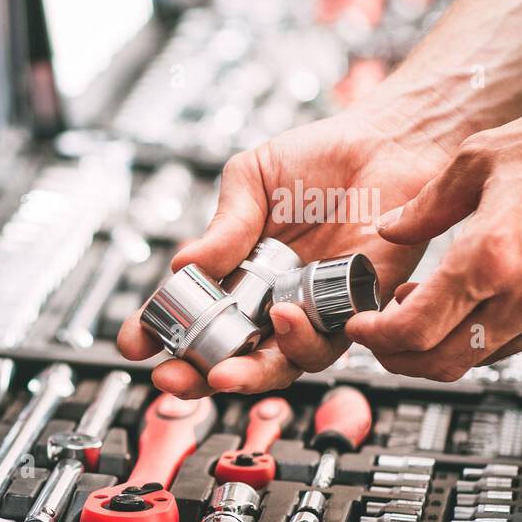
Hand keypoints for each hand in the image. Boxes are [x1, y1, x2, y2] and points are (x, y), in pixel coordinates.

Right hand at [117, 106, 455, 396]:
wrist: (387, 140)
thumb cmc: (320, 159)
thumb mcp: (251, 181)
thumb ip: (223, 225)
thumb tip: (184, 265)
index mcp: (235, 274)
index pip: (190, 316)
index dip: (157, 335)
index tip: (134, 344)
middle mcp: (269, 301)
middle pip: (227, 357)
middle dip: (194, 377)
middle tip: (170, 380)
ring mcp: (311, 310)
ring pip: (278, 364)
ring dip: (248, 374)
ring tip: (224, 367)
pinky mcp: (357, 310)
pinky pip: (329, 344)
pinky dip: (303, 341)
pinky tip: (285, 316)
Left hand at [346, 113, 521, 380]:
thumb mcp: (481, 160)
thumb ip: (427, 205)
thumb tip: (390, 230)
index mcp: (491, 257)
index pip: (414, 329)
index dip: (375, 337)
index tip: (358, 326)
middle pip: (441, 361)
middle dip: (397, 356)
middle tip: (374, 334)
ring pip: (474, 360)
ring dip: (432, 347)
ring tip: (410, 307)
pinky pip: (506, 346)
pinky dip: (470, 338)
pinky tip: (457, 304)